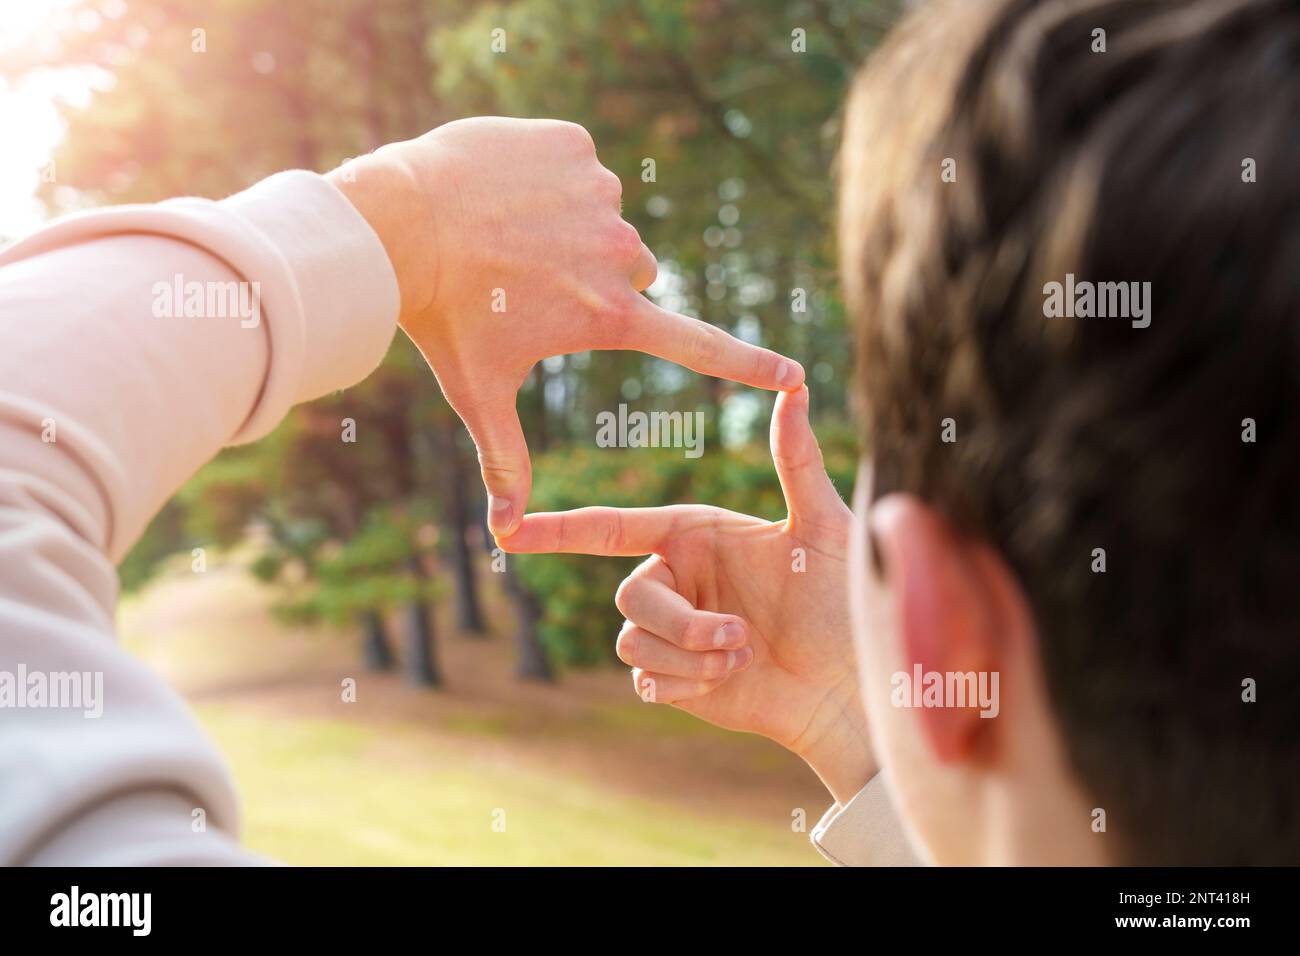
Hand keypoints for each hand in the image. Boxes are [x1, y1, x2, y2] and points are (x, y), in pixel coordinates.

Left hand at [327, 117, 803, 535]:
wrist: (397, 225)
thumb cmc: (442, 318)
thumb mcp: (479, 392)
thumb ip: (505, 461)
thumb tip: (508, 535)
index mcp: (609, 315)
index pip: (699, 347)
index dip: (750, 365)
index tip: (795, 374)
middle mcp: (620, 254)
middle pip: (634, 272)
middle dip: (598, 280)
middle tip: (533, 284)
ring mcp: (600, 193)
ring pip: (602, 217)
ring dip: (570, 226)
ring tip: (508, 236)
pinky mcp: (574, 147)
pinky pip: (576, 166)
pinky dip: (548, 177)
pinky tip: (504, 192)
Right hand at [498, 387, 873, 803]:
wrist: (847, 689)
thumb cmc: (843, 602)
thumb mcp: (824, 527)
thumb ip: (798, 460)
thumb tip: (797, 386)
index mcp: (693, 535)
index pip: (611, 527)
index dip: (557, 528)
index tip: (507, 525)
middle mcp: (675, 579)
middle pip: (629, 596)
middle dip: (682, 623)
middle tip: (740, 635)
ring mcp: (672, 632)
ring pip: (632, 642)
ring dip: (691, 656)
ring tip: (744, 656)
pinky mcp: (674, 679)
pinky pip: (645, 680)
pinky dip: (688, 684)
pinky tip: (731, 683)